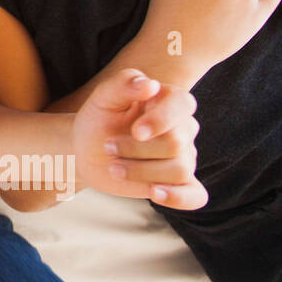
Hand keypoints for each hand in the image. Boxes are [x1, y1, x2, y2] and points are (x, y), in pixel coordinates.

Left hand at [71, 69, 206, 209]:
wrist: (86, 149)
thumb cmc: (99, 118)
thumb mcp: (103, 97)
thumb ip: (124, 84)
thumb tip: (150, 85)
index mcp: (168, 100)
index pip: (183, 104)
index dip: (162, 120)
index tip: (136, 131)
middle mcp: (182, 128)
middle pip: (176, 143)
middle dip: (136, 149)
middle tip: (108, 146)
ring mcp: (183, 157)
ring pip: (179, 170)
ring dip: (141, 171)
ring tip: (114, 166)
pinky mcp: (178, 183)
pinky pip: (195, 196)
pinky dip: (178, 197)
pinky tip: (153, 193)